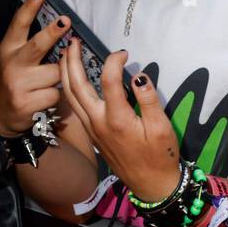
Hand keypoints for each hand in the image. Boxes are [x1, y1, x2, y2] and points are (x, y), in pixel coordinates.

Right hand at [0, 0, 68, 135]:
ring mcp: (19, 84)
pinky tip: (44, 97)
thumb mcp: (15, 57)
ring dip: (58, 76)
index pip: (18, 24)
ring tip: (47, 81)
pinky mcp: (27, 103)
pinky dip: (55, 95)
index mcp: (8, 48)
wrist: (3, 113)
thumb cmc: (17, 78)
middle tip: (66, 20)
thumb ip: (31, 43)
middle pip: (38, 45)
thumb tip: (61, 24)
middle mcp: (12, 64)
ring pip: (55, 72)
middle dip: (53, 32)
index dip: (29, 8)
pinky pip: (56, 93)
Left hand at [60, 39, 179, 201]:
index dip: (114, 61)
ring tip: (67, 53)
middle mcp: (98, 122)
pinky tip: (71, 78)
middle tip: (73, 41)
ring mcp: (92, 128)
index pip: (108, 80)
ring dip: (66, 72)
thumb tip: (137, 75)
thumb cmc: (160, 156)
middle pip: (76, 86)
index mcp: (116, 119)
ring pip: (71, 96)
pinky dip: (69, 87)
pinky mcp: (92, 133)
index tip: (124, 53)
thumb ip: (148, 100)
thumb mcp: (161, 128)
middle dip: (72, 61)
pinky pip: (74, 106)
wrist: (151, 185)